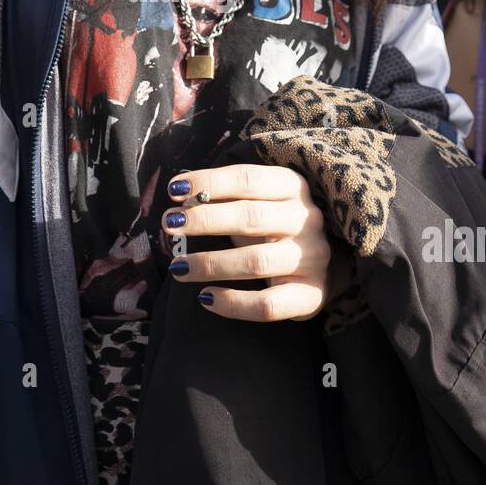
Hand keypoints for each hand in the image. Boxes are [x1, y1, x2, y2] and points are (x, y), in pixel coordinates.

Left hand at [161, 164, 349, 321]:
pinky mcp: (311, 295)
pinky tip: (206, 298)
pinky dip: (233, 303)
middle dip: (205, 220)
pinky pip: (268, 305)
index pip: (248, 179)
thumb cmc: (273, 228)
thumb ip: (224, 199)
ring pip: (256, 262)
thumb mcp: (255, 203)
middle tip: (169, 224)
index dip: (209, 182)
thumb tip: (181, 196)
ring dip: (210, 263)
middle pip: (251, 217)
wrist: (316, 268)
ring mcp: (312, 258)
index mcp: (293, 187)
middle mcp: (307, 219)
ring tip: (177, 267)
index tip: (174, 189)